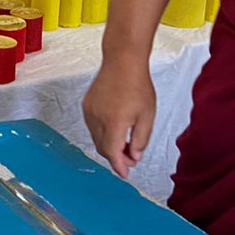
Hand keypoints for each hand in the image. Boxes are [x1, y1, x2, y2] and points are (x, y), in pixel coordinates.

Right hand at [83, 56, 156, 179]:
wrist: (122, 61)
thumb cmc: (137, 84)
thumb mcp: (147, 115)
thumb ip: (140, 139)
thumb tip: (134, 156)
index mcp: (114, 122)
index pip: (112, 153)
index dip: (118, 166)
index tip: (125, 174)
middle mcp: (98, 118)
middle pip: (103, 148)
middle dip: (115, 157)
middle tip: (129, 159)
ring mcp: (89, 112)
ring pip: (96, 139)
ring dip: (109, 145)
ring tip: (125, 143)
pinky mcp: (86, 106)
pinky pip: (93, 127)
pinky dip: (103, 133)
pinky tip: (115, 129)